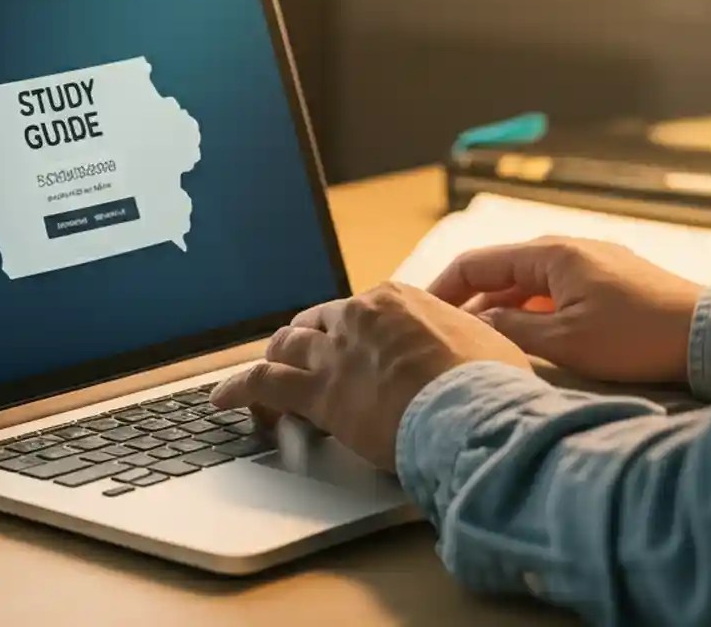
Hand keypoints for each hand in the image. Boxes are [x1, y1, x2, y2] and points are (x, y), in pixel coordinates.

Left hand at [211, 282, 530, 470]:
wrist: (471, 412)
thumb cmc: (487, 385)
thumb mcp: (486, 343)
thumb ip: (462, 336)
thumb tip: (470, 341)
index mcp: (397, 299)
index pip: (359, 309)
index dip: (349, 330)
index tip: (349, 344)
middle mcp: (359, 316)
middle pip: (316, 322)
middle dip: (307, 340)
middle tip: (304, 359)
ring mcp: (334, 351)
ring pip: (286, 346)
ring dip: (274, 361)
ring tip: (265, 378)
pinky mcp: (317, 391)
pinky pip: (262, 384)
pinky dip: (238, 389)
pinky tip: (223, 399)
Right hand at [428, 237, 701, 383]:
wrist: (706, 337)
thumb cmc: (635, 337)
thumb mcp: (563, 341)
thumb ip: (510, 329)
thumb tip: (473, 324)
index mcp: (550, 254)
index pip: (476, 263)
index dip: (442, 289)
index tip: (419, 314)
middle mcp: (567, 250)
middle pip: (500, 273)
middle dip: (469, 304)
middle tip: (443, 336)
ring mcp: (591, 265)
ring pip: (528, 286)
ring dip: (501, 312)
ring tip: (479, 344)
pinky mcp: (610, 283)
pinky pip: (554, 293)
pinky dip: (531, 314)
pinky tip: (526, 343)